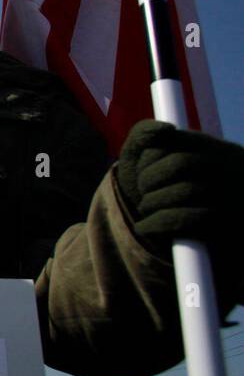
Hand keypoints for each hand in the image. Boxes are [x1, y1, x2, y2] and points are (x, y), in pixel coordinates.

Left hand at [115, 120, 243, 262]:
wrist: (197, 246)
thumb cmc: (160, 191)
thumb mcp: (146, 157)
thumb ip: (147, 134)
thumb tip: (165, 129)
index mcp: (216, 149)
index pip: (176, 140)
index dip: (149, 157)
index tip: (143, 172)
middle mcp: (233, 168)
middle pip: (180, 163)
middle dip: (149, 180)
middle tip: (143, 193)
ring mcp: (233, 198)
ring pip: (186, 191)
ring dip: (152, 202)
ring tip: (146, 209)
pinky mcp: (227, 227)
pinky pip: (190, 220)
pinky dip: (157, 223)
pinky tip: (145, 227)